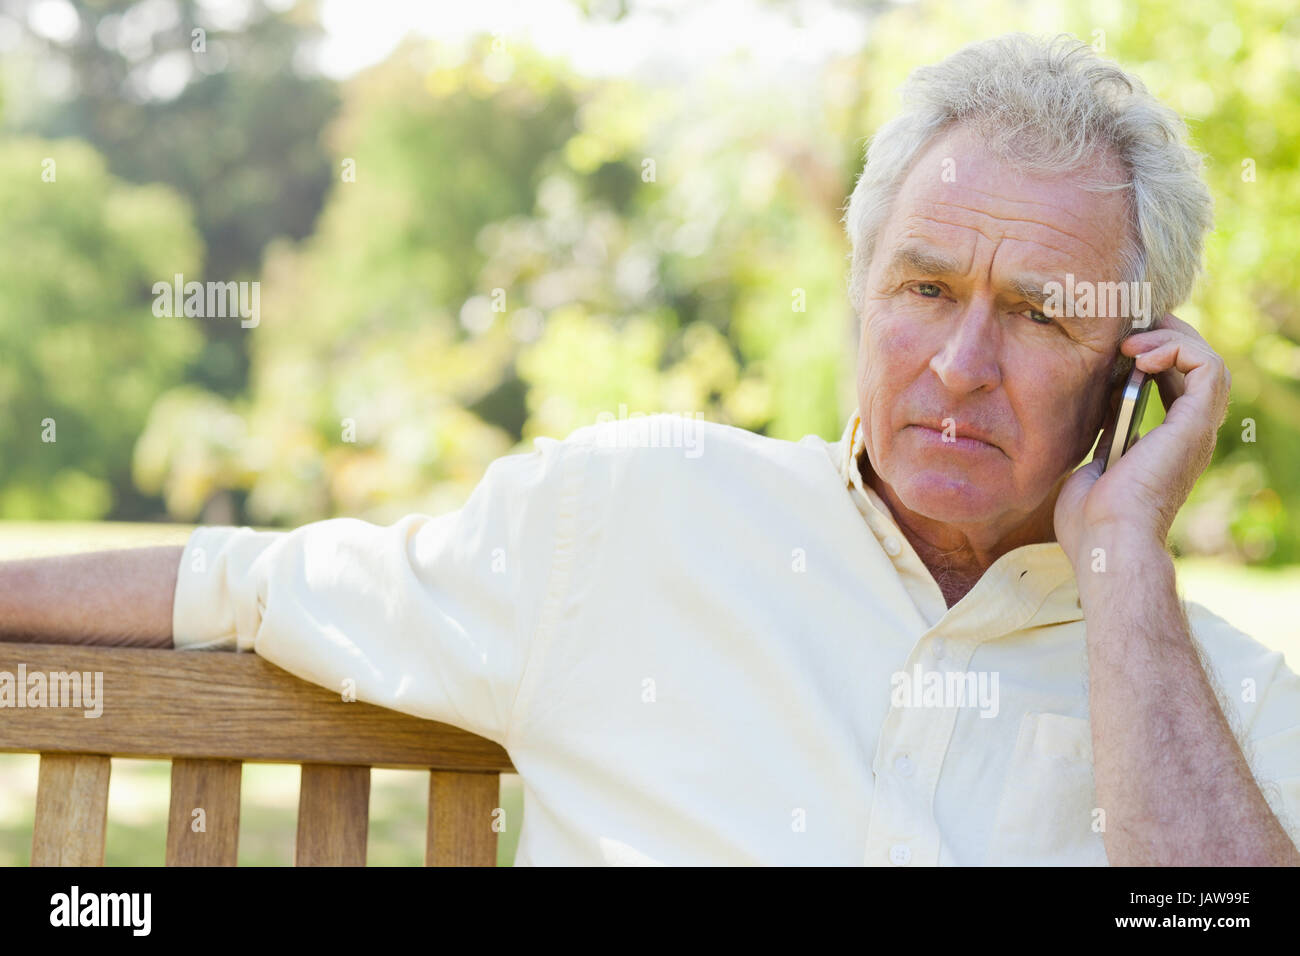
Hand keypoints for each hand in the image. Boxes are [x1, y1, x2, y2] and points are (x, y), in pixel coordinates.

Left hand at [1054, 312, 1231, 563]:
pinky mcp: (1195, 425)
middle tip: (1125, 332)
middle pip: (1195, 365)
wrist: (1106, 542)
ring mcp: (1195, 429)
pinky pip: (1208, 367)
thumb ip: (1106, 433)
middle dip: (1163, 337)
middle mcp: (1188, 434)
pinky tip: (1140, 358)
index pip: (1175, 382)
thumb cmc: (1090, 520)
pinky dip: (1178, 349)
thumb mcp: (1093, 462)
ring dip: (1170, 338)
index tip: (1113, 347)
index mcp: (1167, 443)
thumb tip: (1100, 404)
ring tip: (1130, 343)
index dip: (1151, 355)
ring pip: (1207, 360)